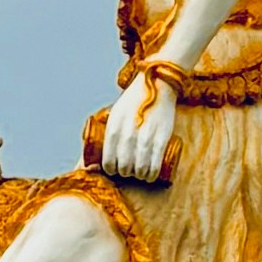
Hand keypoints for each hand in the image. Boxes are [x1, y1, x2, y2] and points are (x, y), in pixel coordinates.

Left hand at [99, 68, 177, 185]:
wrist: (158, 85)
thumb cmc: (134, 101)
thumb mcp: (115, 113)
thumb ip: (110, 133)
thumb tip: (99, 153)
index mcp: (113, 128)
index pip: (108, 162)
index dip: (111, 170)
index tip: (115, 170)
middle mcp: (128, 135)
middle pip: (123, 168)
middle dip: (126, 173)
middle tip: (129, 171)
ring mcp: (145, 138)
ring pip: (139, 170)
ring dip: (140, 176)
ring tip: (141, 173)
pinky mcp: (161, 139)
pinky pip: (155, 165)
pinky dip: (152, 174)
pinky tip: (151, 175)